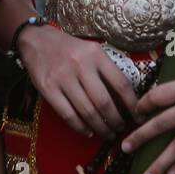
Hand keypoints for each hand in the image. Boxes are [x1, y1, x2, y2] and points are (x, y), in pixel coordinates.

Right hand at [18, 23, 138, 137]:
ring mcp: (63, 78)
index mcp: (96, 54)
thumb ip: (106, 69)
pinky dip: (80, 127)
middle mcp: (81, 65)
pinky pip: (68, 114)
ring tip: (108, 133)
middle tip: (121, 129)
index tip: (138, 116)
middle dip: (115, 120)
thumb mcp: (91, 50)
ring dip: (100, 127)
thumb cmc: (69, 47)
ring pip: (87, 111)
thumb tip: (124, 98)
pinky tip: (88, 131)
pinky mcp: (48, 89)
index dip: (131, 103)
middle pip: (104, 101)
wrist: (36, 40)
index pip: (120, 83)